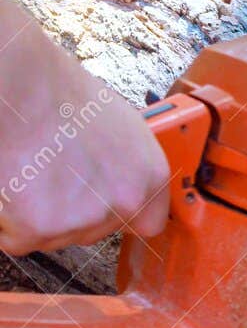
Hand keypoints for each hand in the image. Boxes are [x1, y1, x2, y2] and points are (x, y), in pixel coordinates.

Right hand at [0, 2, 168, 254]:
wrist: (21, 88)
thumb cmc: (60, 94)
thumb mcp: (120, 127)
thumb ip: (124, 165)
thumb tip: (114, 180)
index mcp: (150, 176)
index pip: (149, 223)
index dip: (120, 216)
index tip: (103, 209)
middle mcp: (126, 201)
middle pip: (95, 232)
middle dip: (72, 214)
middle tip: (50, 178)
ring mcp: (84, 217)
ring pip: (55, 237)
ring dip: (37, 217)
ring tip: (28, 172)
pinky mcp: (41, 227)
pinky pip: (18, 239)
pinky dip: (7, 222)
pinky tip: (9, 186)